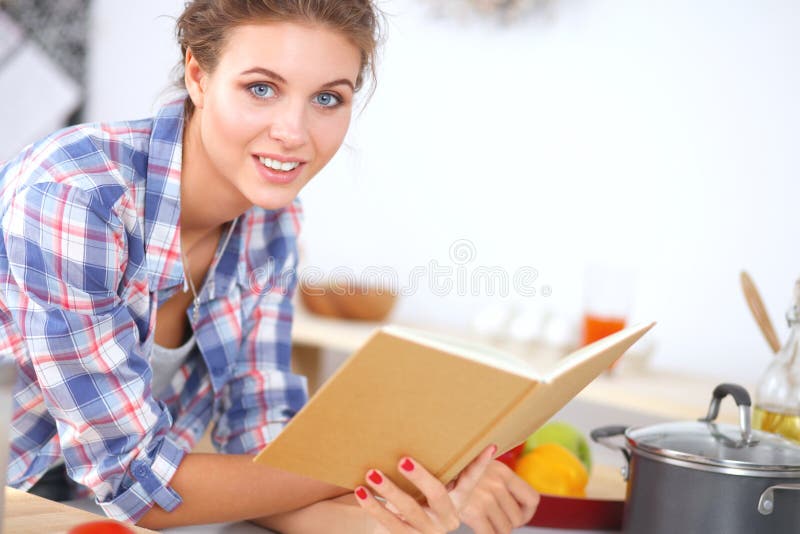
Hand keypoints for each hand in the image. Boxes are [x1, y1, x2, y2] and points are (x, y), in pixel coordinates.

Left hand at [354, 444, 496, 532]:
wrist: (403, 528)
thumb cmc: (419, 497)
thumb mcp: (433, 486)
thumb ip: (441, 469)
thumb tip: (443, 424)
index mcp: (457, 501)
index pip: (470, 480)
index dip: (480, 465)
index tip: (488, 445)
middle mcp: (446, 518)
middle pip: (437, 495)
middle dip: (420, 477)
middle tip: (403, 459)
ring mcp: (427, 530)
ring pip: (409, 510)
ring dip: (389, 490)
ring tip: (372, 473)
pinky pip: (389, 523)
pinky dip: (374, 506)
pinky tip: (361, 492)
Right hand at [456, 460, 539, 533]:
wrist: (429, 469)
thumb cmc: (453, 470)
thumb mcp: (477, 465)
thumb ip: (494, 480)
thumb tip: (511, 500)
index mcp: (502, 471)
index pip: (532, 499)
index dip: (528, 514)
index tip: (518, 517)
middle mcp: (496, 483)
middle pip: (517, 518)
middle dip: (508, 524)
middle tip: (495, 521)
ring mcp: (485, 497)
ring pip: (504, 529)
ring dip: (495, 531)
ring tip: (484, 524)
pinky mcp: (472, 511)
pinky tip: (480, 530)